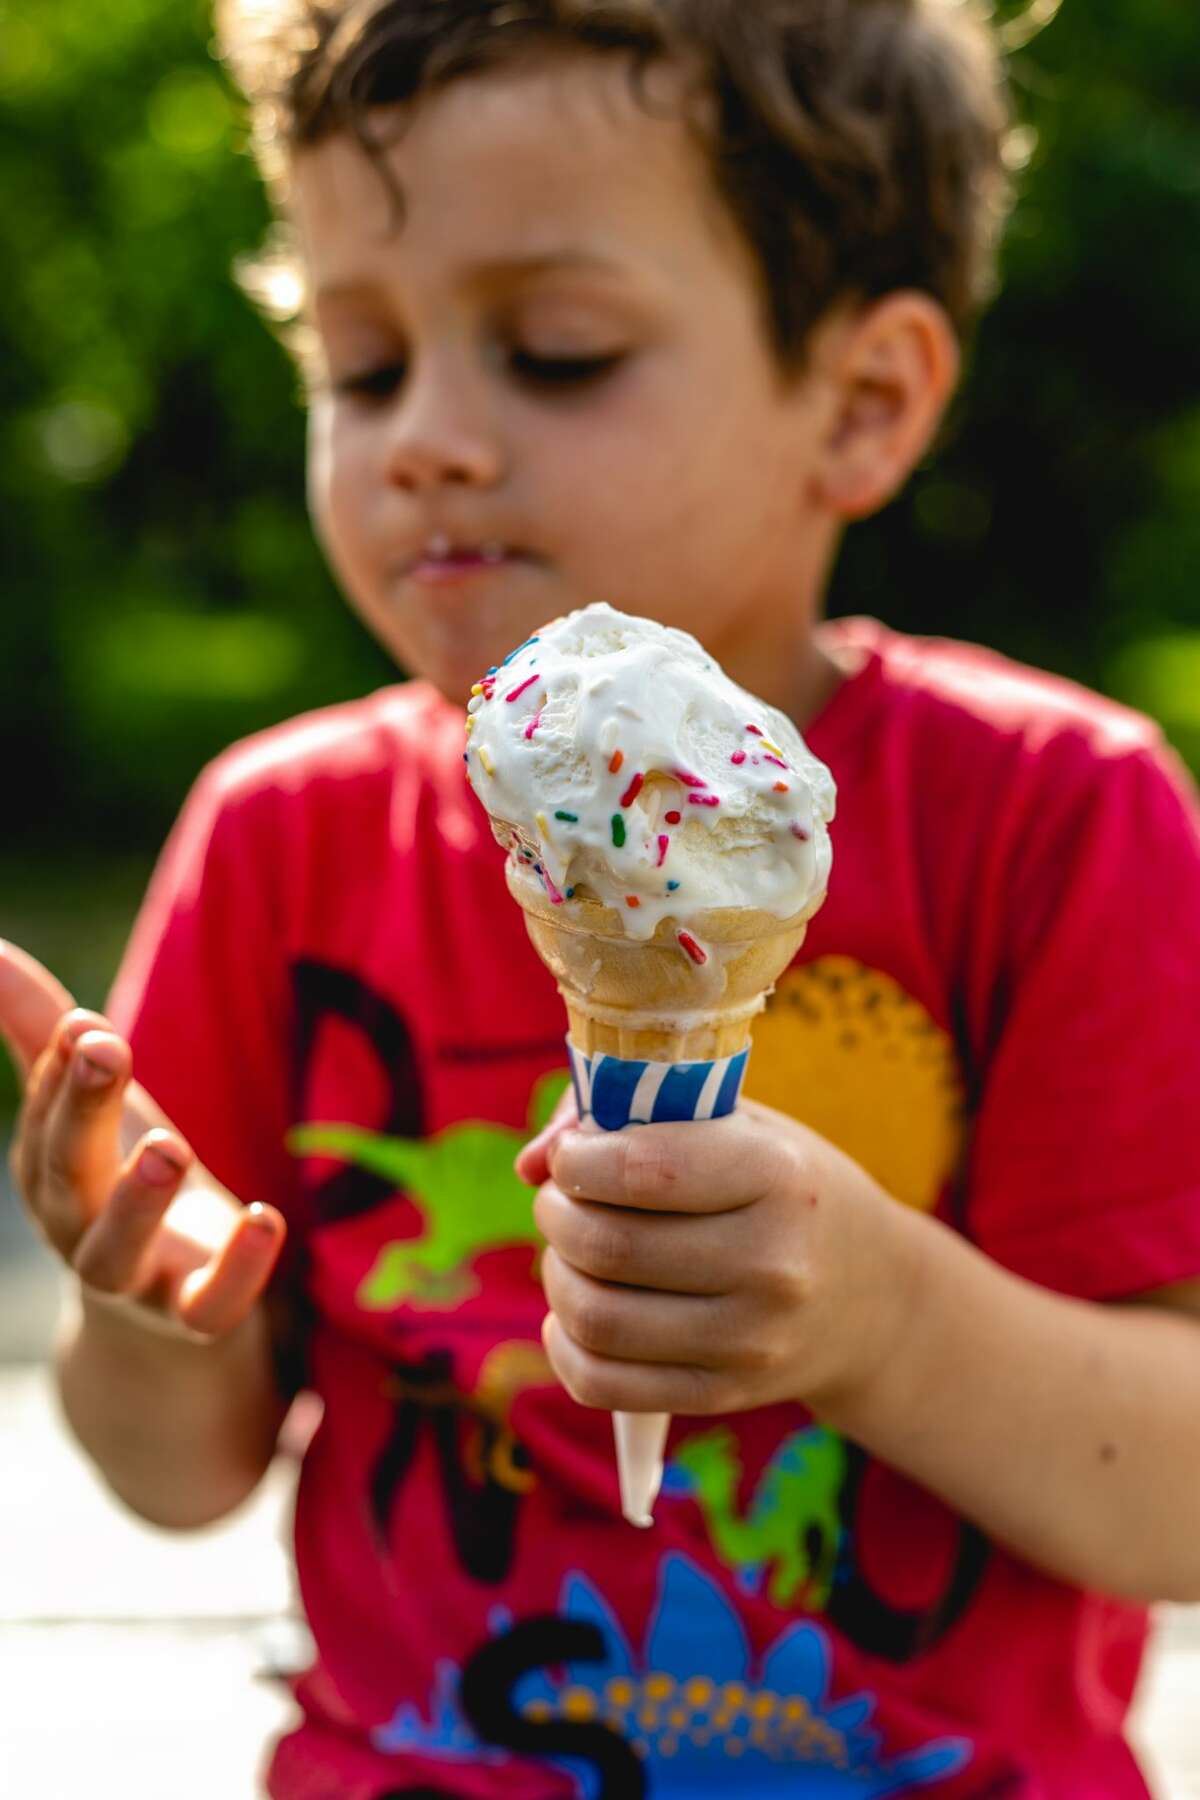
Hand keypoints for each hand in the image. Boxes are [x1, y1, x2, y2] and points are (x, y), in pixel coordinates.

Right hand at [1, 939, 285, 1342]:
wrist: (156, 1304)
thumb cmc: (114, 1176)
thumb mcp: (85, 1105)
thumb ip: (41, 1033)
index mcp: (50, 1171)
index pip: (46, 1118)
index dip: (59, 1070)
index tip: (87, 1022)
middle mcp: (77, 1227)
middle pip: (66, 1178)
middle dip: (81, 1114)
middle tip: (107, 1052)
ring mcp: (134, 1278)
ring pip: (114, 1254)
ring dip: (135, 1203)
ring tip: (168, 1149)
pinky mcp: (194, 1314)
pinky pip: (209, 1307)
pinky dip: (237, 1271)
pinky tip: (266, 1219)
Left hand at [520, 1097, 913, 1419]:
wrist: (874, 1295)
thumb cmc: (782, 1188)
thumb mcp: (736, 1125)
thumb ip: (631, 1114)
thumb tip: (534, 1163)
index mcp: (776, 1177)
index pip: (645, 1170)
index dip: (579, 1160)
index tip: (572, 1155)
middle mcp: (771, 1264)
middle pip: (608, 1245)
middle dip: (555, 1215)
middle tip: (560, 1201)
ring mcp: (750, 1341)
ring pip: (596, 1318)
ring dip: (555, 1275)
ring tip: (570, 1251)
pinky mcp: (724, 1394)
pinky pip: (604, 1383)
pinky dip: (564, 1345)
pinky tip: (571, 1314)